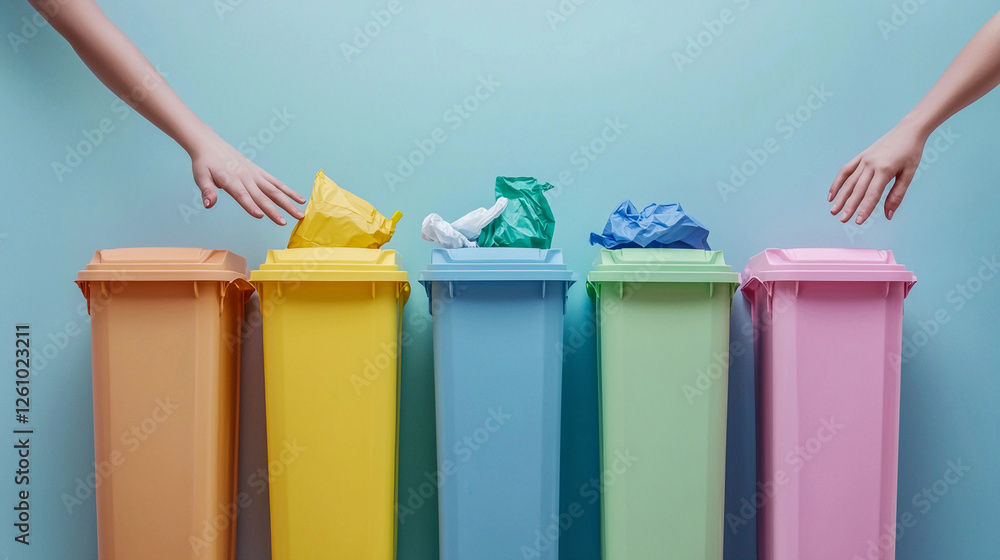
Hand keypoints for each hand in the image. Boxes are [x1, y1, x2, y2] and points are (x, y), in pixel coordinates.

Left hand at [189, 132, 305, 224]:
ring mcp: (256, 175)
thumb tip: (209, 204)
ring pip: (275, 190)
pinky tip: (300, 199)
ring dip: (288, 203)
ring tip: (300, 213)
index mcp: (231, 180)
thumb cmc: (205, 163)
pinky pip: (277, 183)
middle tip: (285, 223)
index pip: (242, 195)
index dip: (250, 205)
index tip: (260, 215)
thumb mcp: (200, 176)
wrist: (210, 144)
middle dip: (275, 210)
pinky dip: (289, 191)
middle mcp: (246, 178)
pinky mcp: (260, 172)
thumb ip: (207, 191)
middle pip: (263, 196)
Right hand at [828, 120, 927, 224]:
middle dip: (849, 206)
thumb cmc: (911, 153)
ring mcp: (864, 160)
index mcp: (884, 170)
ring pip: (849, 182)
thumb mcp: (909, 174)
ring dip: (840, 197)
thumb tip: (888, 215)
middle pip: (857, 190)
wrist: (908, 130)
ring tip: (833, 210)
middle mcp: (871, 165)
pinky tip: (831, 194)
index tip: (858, 222)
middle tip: (842, 220)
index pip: (872, 194)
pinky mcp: (861, 156)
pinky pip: (846, 170)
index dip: (865, 209)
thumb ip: (897, 195)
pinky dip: (837, 182)